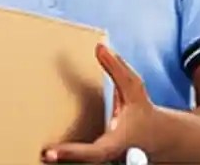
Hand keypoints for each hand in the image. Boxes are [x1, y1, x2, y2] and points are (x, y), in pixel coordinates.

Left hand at [41, 43, 155, 162]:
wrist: (158, 137)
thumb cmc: (142, 111)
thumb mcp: (134, 88)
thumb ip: (117, 68)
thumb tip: (100, 47)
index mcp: (117, 142)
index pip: (95, 152)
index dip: (73, 153)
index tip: (51, 152)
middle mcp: (109, 156)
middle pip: (84, 163)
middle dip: (65, 159)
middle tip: (43, 155)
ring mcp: (104, 160)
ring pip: (82, 164)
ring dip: (63, 158)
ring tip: (41, 154)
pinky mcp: (98, 160)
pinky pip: (81, 160)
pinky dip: (67, 156)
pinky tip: (48, 153)